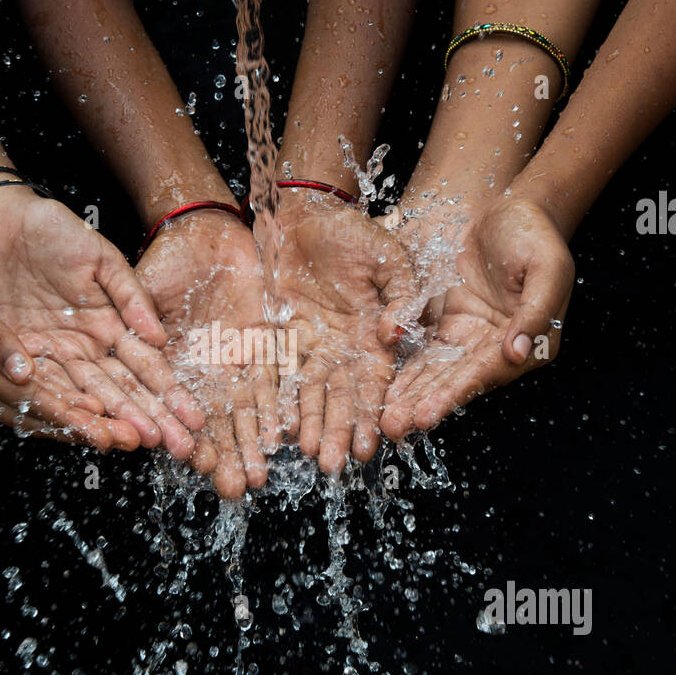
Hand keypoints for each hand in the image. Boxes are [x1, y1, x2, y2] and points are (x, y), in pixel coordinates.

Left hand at [0, 186, 203, 456]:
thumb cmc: (47, 227)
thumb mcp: (99, 256)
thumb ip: (130, 295)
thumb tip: (160, 338)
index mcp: (108, 323)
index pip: (146, 366)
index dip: (170, 393)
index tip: (194, 418)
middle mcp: (83, 346)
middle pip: (122, 390)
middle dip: (152, 418)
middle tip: (179, 446)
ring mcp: (52, 354)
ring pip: (88, 396)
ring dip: (114, 421)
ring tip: (138, 443)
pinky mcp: (17, 355)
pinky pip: (45, 387)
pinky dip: (68, 410)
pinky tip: (92, 429)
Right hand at [0, 215, 118, 442]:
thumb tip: (22, 373)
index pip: (22, 399)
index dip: (65, 414)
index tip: (103, 426)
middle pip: (30, 415)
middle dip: (78, 429)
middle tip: (124, 439)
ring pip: (28, 411)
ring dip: (71, 423)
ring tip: (113, 433)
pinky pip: (21, 397)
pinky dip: (53, 405)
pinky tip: (83, 409)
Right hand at [137, 211, 277, 497]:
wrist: (205, 232)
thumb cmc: (167, 257)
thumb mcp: (139, 286)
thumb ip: (135, 316)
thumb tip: (136, 341)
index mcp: (166, 363)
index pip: (172, 407)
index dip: (181, 433)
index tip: (190, 461)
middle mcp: (201, 371)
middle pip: (213, 420)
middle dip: (224, 455)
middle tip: (233, 489)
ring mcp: (232, 361)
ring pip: (244, 410)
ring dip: (251, 444)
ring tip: (257, 478)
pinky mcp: (262, 344)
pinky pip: (271, 381)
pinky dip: (276, 408)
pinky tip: (279, 438)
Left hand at [272, 191, 415, 473]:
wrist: (302, 208)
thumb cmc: (352, 229)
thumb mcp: (389, 256)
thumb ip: (402, 293)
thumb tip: (393, 334)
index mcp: (373, 334)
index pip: (375, 382)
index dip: (375, 413)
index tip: (378, 442)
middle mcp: (340, 347)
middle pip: (339, 397)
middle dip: (337, 431)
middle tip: (333, 465)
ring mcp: (307, 343)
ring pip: (306, 392)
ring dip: (307, 424)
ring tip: (306, 456)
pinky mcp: (275, 333)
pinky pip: (273, 371)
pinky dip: (273, 397)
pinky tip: (273, 425)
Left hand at [380, 198, 574, 438]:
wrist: (508, 207)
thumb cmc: (536, 234)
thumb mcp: (547, 268)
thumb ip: (535, 311)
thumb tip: (518, 353)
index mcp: (527, 342)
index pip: (485, 373)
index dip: (454, 393)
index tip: (427, 413)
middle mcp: (493, 347)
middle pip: (454, 380)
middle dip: (423, 404)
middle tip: (393, 427)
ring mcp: (465, 336)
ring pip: (432, 371)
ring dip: (407, 395)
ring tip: (382, 420)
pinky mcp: (442, 321)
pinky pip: (418, 347)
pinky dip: (400, 367)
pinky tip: (379, 389)